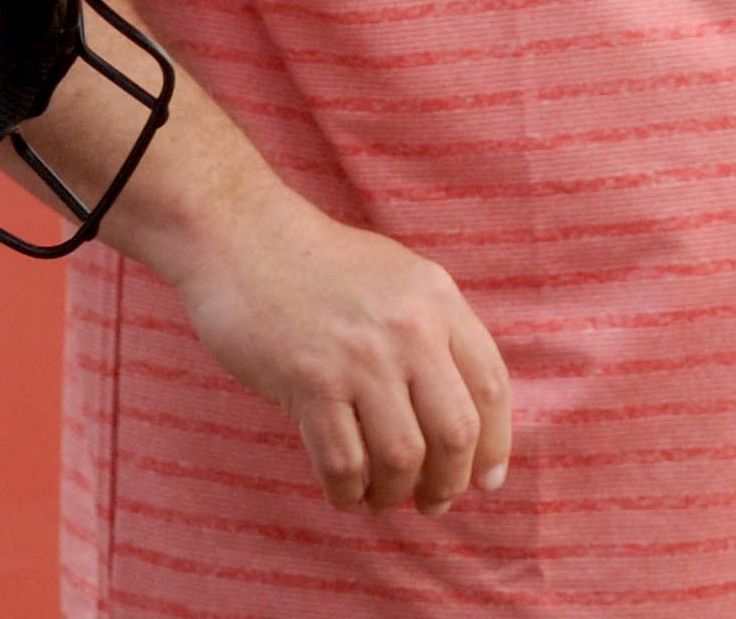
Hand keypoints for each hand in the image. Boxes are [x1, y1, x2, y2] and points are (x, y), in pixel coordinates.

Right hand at [169, 183, 511, 516]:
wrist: (240, 234)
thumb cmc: (316, 263)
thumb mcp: (396, 276)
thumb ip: (433, 330)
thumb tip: (463, 414)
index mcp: (436, 297)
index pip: (491, 385)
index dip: (496, 446)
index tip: (485, 481)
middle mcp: (409, 327)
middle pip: (457, 433)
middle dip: (449, 483)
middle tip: (432, 501)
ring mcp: (360, 356)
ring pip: (403, 458)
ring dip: (396, 493)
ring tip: (381, 496)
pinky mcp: (310, 381)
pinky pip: (344, 464)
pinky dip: (348, 492)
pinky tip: (343, 491)